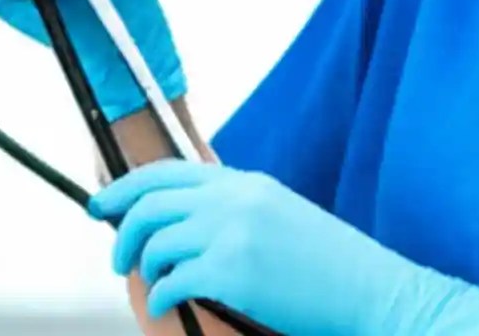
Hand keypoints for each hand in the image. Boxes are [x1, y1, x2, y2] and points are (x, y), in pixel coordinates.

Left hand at [90, 160, 478, 335]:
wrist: (376, 292)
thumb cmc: (329, 263)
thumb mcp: (278, 213)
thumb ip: (230, 208)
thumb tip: (175, 222)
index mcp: (243, 182)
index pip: (165, 171)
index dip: (125, 187)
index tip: (102, 204)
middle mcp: (232, 200)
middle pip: (148, 205)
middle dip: (122, 233)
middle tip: (119, 259)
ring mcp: (230, 235)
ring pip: (155, 244)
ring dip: (144, 267)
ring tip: (154, 284)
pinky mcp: (231, 274)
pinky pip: (171, 282)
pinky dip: (161, 298)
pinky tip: (166, 308)